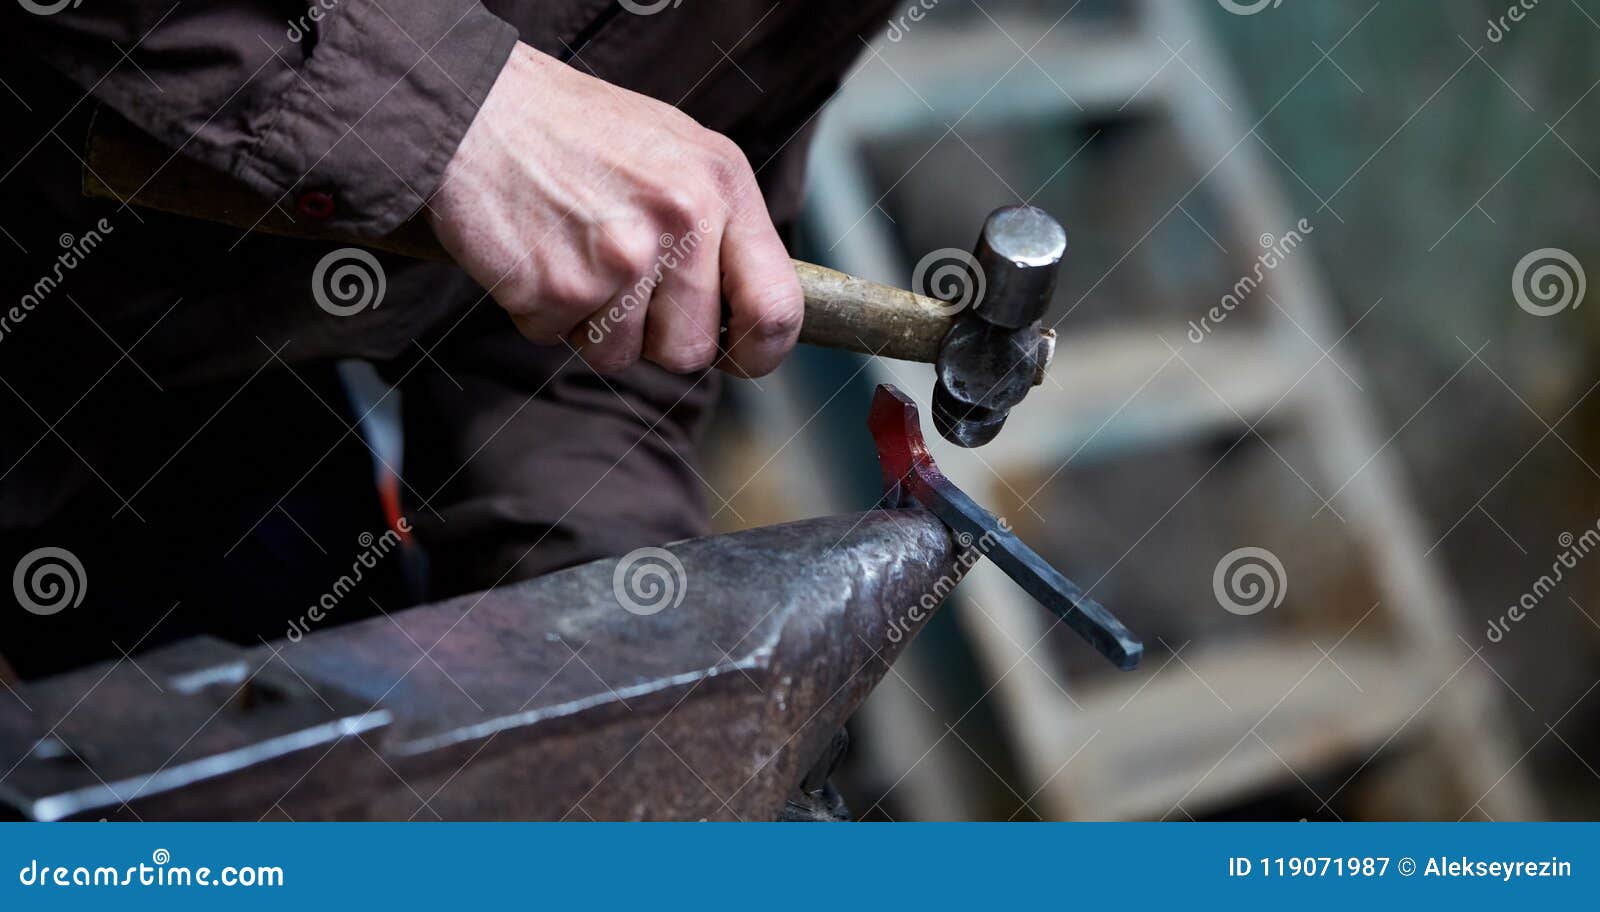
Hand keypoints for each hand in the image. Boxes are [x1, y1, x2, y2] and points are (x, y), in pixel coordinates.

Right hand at [427, 42, 802, 376]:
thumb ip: (720, 225)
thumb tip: (750, 309)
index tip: (741, 356)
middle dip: (653, 338)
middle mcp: (680, 220)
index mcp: (721, 185)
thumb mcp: (677, 152)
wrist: (477, 109)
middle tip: (620, 284)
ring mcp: (619, 257)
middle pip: (690, 351)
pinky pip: (558, 339)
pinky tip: (535, 252)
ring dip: (591, 324)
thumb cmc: (578, 133)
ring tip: (572, 252)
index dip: (760, 352)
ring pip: (620, 355)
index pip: (776, 307)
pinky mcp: (557, 286)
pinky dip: (541, 310)